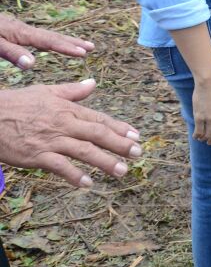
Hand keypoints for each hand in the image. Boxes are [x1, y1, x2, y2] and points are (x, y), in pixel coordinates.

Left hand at [0, 13, 93, 68]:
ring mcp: (17, 28)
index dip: (67, 47)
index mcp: (20, 32)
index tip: (84, 53)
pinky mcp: (10, 30)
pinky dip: (49, 39)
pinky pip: (37, 36)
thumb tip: (33, 64)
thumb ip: (11, 53)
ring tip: (78, 44)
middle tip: (91, 47)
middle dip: (72, 42)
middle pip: (52, 35)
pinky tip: (47, 42)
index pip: (48, 41)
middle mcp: (22, 28)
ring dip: (63, 40)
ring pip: (45, 34)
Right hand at [0, 79, 139, 187]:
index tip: (136, 135)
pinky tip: (88, 184)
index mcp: (67, 109)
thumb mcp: (46, 91)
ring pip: (84, 151)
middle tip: (138, 153)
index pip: (99, 119)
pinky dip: (74, 175)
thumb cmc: (17, 103)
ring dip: (105, 161)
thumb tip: (93, 83)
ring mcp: (51, 140)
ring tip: (122, 171)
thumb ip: (72, 91)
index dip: (119, 128)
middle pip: (97, 134)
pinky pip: (60, 166)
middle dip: (120, 144)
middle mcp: (63, 124)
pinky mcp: (37, 155)